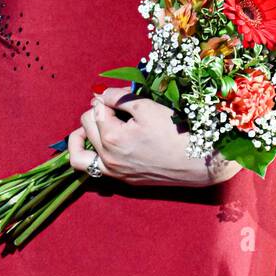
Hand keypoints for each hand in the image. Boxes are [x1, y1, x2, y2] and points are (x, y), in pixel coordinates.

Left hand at [67, 88, 242, 187]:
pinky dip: (92, 155)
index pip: (96, 108)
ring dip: (81, 138)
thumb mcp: (146, 106)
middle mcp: (107, 158)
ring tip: (90, 128)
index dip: (107, 97)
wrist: (196, 161)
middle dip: (97, 112)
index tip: (122, 95)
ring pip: (79, 156)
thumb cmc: (173, 131)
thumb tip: (100, 95)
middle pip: (86, 125)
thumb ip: (118, 98)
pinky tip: (103, 145)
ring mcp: (114, 173)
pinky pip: (94, 170)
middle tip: (116, 107)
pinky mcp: (123, 180)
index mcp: (111, 138)